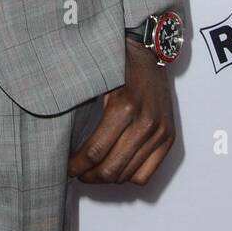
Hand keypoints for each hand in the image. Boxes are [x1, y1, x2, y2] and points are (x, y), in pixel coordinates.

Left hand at [67, 37, 175, 184]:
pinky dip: (128, 177)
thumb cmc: (118, 64)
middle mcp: (144, 123)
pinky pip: (146, 174)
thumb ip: (85, 111)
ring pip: (127, 175)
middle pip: (111, 168)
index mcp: (124, 108)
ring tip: (92, 173)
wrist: (149, 51)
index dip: (76, 166)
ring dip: (106, 179)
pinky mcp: (168, 137)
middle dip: (89, 176)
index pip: (94, 151)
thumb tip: (63, 141)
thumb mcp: (97, 82)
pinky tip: (115, 169)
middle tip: (76, 173)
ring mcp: (159, 132)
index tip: (65, 168)